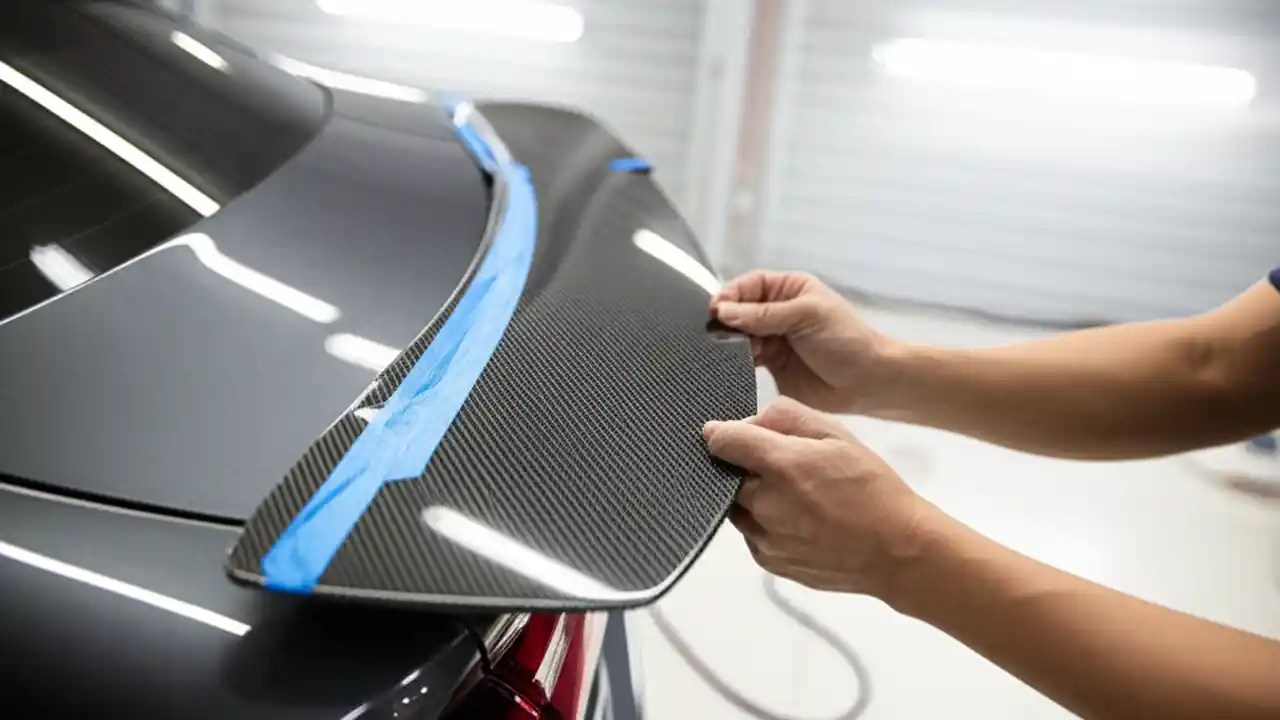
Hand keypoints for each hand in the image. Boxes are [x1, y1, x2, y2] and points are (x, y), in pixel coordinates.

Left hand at [703, 397, 930, 597]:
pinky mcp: (769, 561)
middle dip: (742, 466)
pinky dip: (763, 521)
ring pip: (736, 505)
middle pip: (725, 475)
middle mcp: (766, 504)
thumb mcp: (838, 435)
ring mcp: (765, 538)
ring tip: (793, 495)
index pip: (723, 441)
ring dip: (752, 495)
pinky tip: (798, 519)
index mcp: (783, 466)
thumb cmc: (873, 489)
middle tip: (779, 467)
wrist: (897, 552)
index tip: (724, 432)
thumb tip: (748, 420)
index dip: (721, 432)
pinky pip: (751, 532)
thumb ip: (787, 417)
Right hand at [710, 271, 891, 412]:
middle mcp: (778, 311)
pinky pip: (745, 359)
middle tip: (720, 332)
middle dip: (729, 320)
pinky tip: (740, 363)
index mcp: (790, 289)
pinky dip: (738, 361)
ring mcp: (774, 339)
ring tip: (737, 350)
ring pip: (740, 336)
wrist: (867, 382)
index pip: (749, 284)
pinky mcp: (772, 365)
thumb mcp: (806, 316)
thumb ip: (763, 314)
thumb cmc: (847, 341)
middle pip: (739, 310)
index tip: (717, 308)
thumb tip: (724, 311)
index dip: (731, 294)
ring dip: (733, 342)